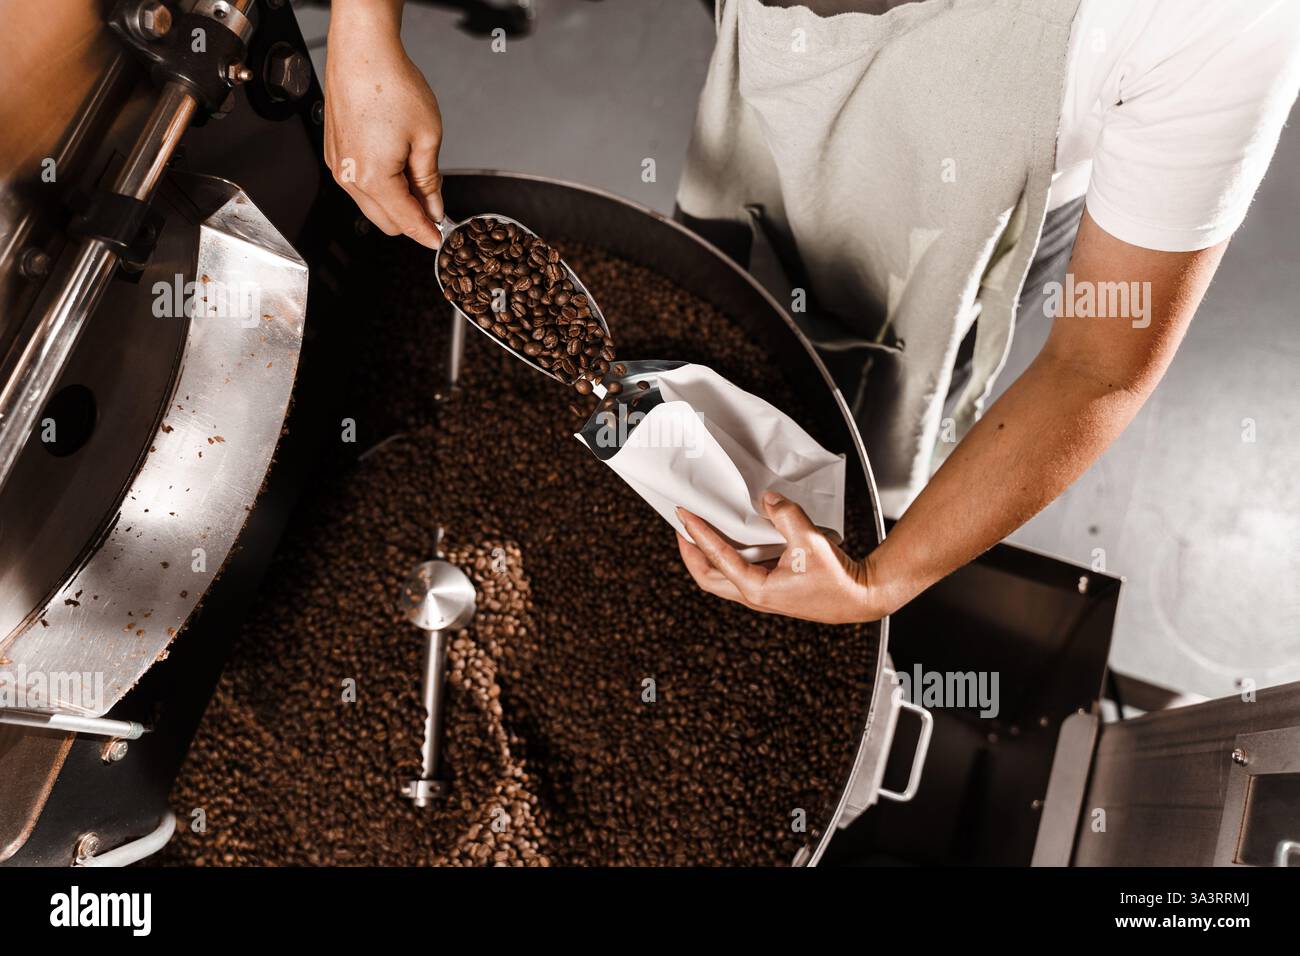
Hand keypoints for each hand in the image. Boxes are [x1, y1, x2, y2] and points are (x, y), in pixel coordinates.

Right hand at [324, 3, 443, 247]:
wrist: (362, 53)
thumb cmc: (391, 84)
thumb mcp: (427, 138)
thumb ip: (430, 181)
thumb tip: (434, 207)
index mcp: (373, 178)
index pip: (406, 221)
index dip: (427, 232)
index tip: (440, 240)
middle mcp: (349, 177)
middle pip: (386, 221)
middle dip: (413, 218)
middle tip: (436, 203)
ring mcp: (338, 166)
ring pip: (371, 204)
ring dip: (396, 201)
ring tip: (418, 175)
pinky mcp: (335, 153)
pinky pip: (359, 184)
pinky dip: (380, 185)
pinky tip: (397, 165)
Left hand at [674, 492, 888, 623]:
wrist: (859, 597)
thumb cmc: (836, 577)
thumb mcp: (810, 541)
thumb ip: (786, 516)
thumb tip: (767, 499)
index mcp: (757, 588)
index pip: (716, 559)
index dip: (698, 535)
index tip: (683, 515)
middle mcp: (754, 596)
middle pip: (707, 578)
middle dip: (690, 553)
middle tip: (681, 528)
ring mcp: (762, 595)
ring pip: (721, 579)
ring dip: (706, 557)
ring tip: (698, 532)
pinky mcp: (771, 589)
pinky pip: (738, 574)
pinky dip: (727, 558)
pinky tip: (731, 539)